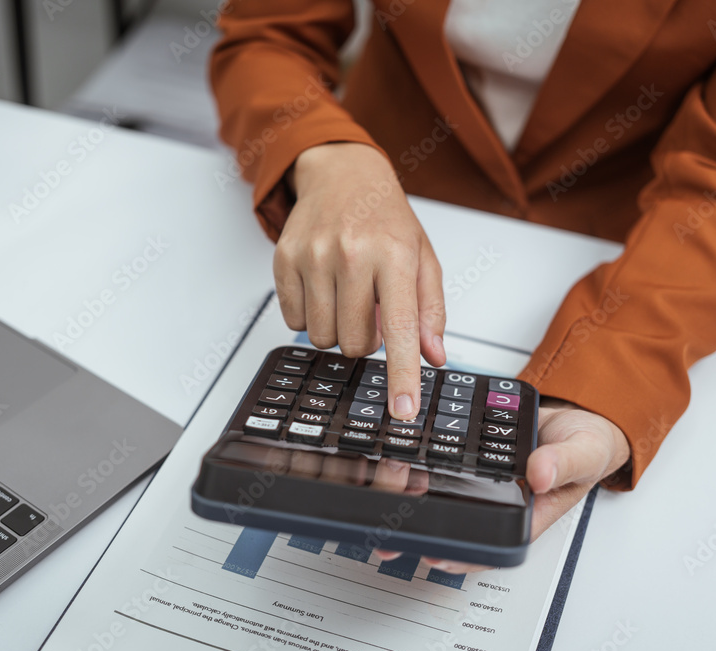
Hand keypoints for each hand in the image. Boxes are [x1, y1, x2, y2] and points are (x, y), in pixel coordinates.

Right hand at [276, 142, 445, 419]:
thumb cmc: (385, 218)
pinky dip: (309, 315)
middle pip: (355, 344)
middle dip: (365, 340)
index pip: (400, 331)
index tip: (403, 411)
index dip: (401, 377)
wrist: (341, 174)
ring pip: (322, 338)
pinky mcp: (284, 260)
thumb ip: (430, 309)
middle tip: (371, 309)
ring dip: (337, 328)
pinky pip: (293, 321)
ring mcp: (313, 257)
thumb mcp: (422, 257)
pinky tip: (322, 287)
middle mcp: (351, 254)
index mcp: (394, 255)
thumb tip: (432, 356)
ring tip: (346, 294)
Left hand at [376, 399, 630, 574]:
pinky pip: (441, 461)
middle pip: (454, 523)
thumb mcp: (584, 452)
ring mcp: (480, 479)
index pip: (489, 544)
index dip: (460, 554)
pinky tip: (399, 455)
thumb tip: (538, 475)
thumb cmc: (585, 445)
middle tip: (394, 524)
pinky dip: (419, 460)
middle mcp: (497, 499)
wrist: (576, 417)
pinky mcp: (469, 454)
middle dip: (421, 526)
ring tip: (390, 483)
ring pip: (440, 494)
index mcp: (526, 513)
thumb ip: (564, 463)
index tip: (433, 555)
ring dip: (411, 493)